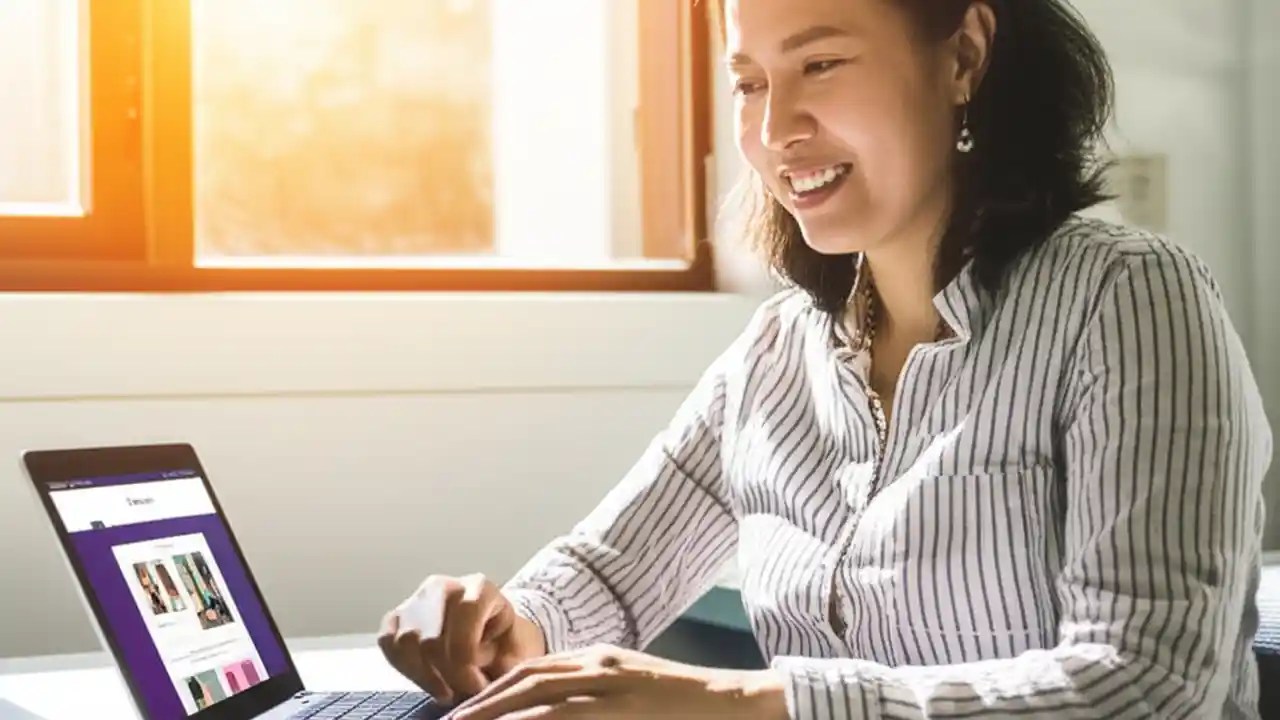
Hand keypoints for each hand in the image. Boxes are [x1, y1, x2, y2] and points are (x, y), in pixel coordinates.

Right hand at [378, 574, 547, 704]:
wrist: (492, 634)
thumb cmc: (506, 643)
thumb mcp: (516, 650)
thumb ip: (502, 662)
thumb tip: (484, 678)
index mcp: (479, 587)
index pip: (466, 614)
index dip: (466, 658)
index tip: (476, 687)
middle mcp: (444, 586)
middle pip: (432, 635)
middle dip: (447, 675)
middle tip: (463, 693)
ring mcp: (416, 600)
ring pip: (406, 642)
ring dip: (425, 676)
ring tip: (447, 690)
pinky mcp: (396, 616)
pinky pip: (388, 644)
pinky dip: (404, 667)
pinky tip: (426, 679)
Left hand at [445, 644, 787, 718]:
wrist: (731, 703)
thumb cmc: (681, 704)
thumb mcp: (631, 689)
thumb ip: (594, 695)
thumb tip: (554, 711)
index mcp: (598, 658)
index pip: (532, 669)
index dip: (494, 690)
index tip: (465, 712)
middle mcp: (598, 665)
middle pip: (525, 678)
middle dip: (483, 702)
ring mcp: (610, 685)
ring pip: (538, 696)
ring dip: (496, 713)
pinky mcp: (622, 707)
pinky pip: (566, 716)